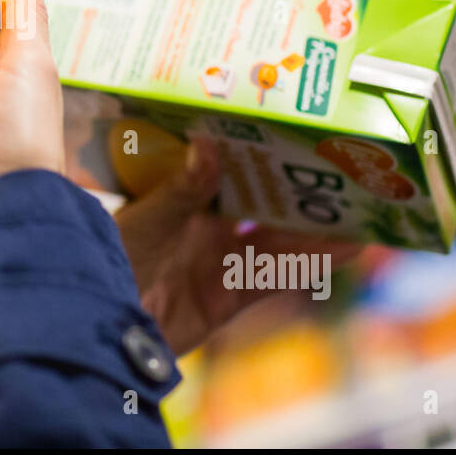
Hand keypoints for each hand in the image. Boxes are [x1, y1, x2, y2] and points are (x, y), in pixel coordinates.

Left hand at [113, 137, 361, 355]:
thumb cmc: (107, 260)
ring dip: (316, 226)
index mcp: (176, 196)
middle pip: (258, 201)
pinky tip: (346, 247)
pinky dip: (310, 263)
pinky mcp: (227, 298)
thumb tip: (208, 142)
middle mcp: (200, 225)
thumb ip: (181, 188)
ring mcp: (215, 261)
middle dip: (296, 186)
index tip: (293, 127)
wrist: (95, 327)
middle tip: (342, 162)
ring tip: (361, 204)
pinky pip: (275, 277)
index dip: (256, 148)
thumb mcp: (145, 219)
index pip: (223, 164)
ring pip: (275, 239)